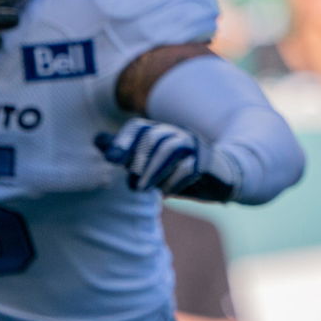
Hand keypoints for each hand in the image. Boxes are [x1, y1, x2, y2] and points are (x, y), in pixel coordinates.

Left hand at [95, 118, 236, 201]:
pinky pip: (190, 167)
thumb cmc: (181, 172)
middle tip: (133, 186)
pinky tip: (168, 193)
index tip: (111, 158)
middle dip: (139, 160)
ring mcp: (195, 144)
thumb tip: (98, 139)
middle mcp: (177, 133)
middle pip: (154, 137)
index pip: (138, 127)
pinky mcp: (208, 161)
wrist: (222, 178)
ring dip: (154, 171)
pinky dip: (175, 181)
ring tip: (143, 190)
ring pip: (171, 148)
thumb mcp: (151, 165)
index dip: (124, 141)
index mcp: (161, 132)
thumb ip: (128, 153)